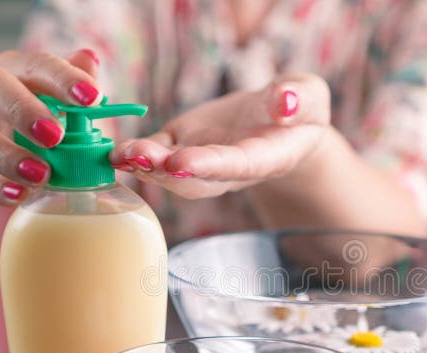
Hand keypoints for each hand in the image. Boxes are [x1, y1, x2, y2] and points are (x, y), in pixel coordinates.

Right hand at [0, 49, 102, 211]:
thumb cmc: (37, 139)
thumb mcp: (63, 116)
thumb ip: (77, 92)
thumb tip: (89, 59)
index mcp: (13, 74)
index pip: (35, 64)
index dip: (62, 78)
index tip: (92, 98)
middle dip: (23, 108)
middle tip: (54, 135)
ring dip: (6, 154)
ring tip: (41, 174)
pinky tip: (18, 195)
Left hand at [109, 73, 330, 198]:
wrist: (282, 123)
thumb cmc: (299, 111)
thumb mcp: (310, 98)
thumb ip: (300, 100)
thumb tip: (282, 102)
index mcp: (267, 158)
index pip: (239, 164)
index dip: (211, 165)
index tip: (183, 162)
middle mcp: (231, 169)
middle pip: (200, 179)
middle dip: (168, 172)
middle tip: (142, 157)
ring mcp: (204, 162)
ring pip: (174, 173)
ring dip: (147, 166)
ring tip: (122, 153)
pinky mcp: (184, 146)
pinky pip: (159, 155)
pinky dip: (136, 155)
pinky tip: (116, 151)